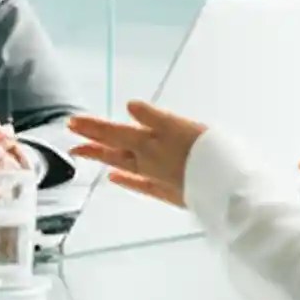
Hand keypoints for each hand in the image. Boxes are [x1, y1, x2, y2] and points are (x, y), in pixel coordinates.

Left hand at [67, 100, 206, 206]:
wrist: (228, 189)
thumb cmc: (211, 152)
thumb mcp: (182, 126)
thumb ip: (154, 118)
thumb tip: (131, 106)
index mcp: (151, 142)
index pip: (114, 132)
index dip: (93, 126)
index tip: (72, 121)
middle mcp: (148, 160)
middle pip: (113, 148)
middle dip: (90, 139)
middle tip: (70, 131)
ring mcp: (156, 177)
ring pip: (122, 165)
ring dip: (101, 157)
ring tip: (82, 151)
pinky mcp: (168, 192)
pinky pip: (140, 185)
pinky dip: (126, 179)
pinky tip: (114, 177)